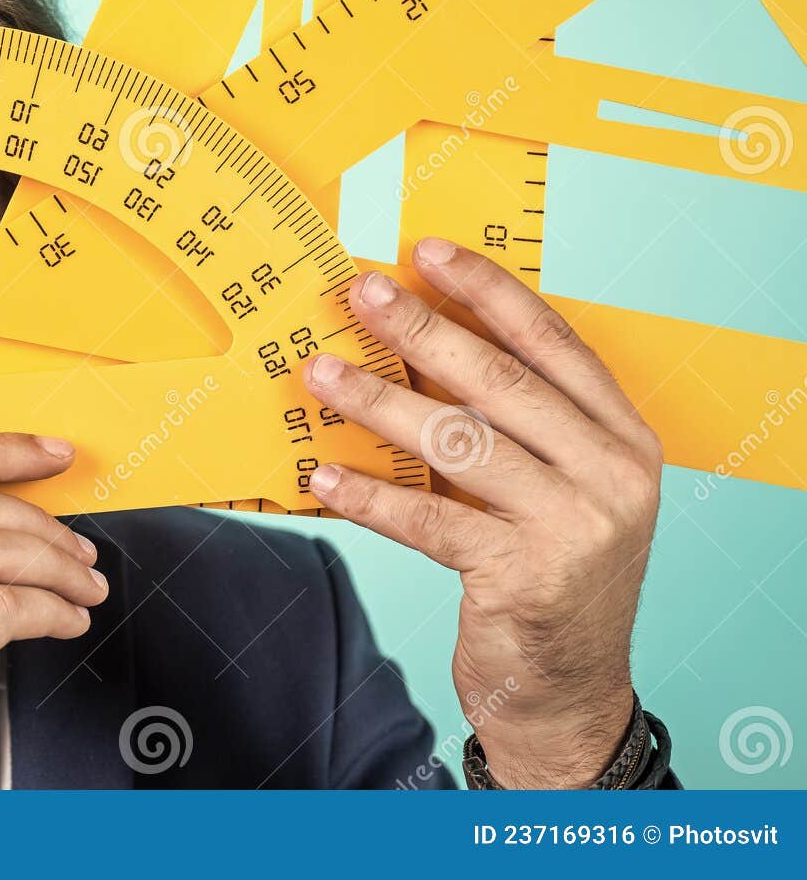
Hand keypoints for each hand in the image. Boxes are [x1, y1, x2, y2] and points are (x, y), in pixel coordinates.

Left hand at [301, 238, 660, 788]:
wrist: (567, 689)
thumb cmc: (547, 570)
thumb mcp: (556, 487)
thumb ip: (512, 424)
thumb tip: (412, 344)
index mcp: (623, 437)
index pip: (551, 344)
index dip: (488, 292)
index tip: (428, 253)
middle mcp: (611, 475)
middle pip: (500, 381)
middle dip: (421, 330)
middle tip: (360, 293)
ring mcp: (574, 527)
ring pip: (459, 443)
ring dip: (378, 403)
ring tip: (319, 373)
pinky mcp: (524, 577)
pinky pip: (430, 521)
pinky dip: (370, 497)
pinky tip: (322, 475)